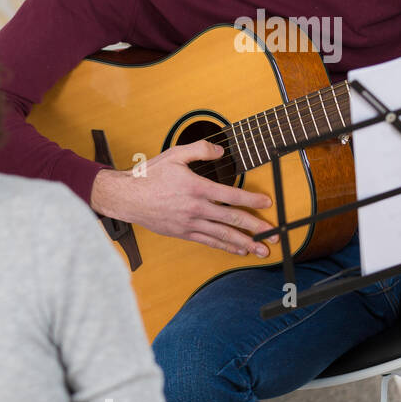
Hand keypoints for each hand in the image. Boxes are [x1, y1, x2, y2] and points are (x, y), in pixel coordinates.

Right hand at [90, 140, 280, 256]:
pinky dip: (225, 247)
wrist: (126, 197)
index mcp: (197, 188)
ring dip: (244, 244)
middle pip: (232, 220)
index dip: (252, 200)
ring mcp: (189, 223)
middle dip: (256, 228)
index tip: (267, 203)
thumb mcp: (175, 155)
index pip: (231, 195)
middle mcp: (195, 208)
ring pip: (222, 235)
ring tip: (261, 250)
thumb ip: (200, 150)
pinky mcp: (182, 232)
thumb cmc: (149, 176)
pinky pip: (208, 242)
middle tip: (274, 235)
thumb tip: (221, 151)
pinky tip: (238, 251)